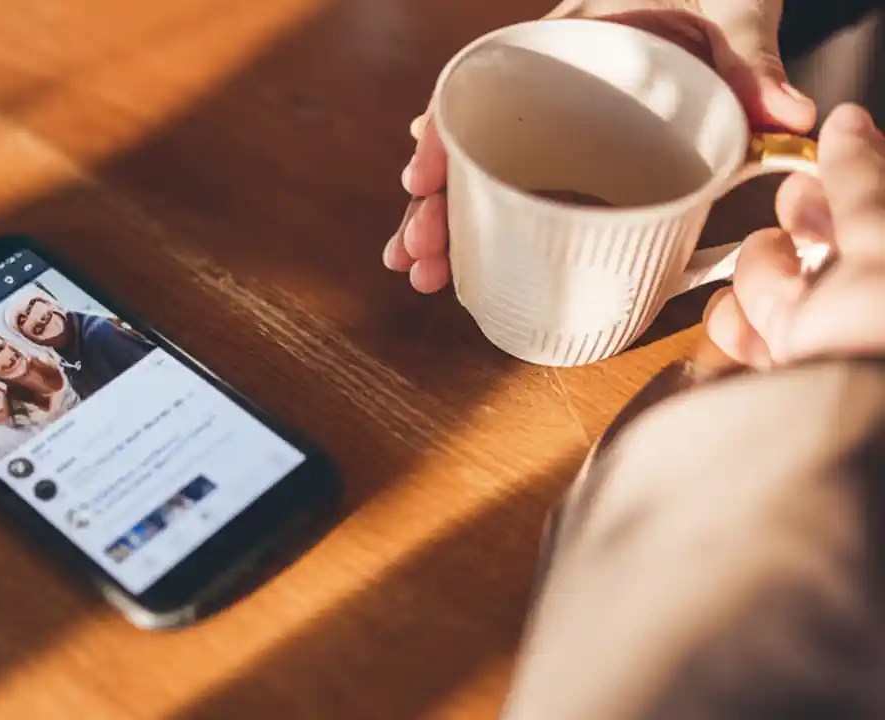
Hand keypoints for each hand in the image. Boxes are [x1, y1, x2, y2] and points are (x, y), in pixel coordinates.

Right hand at [384, 0, 816, 293]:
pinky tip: (459, 260)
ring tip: (422, 275)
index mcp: (563, 41)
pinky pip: (513, 182)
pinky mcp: (568, 146)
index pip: (481, 85)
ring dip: (447, 225)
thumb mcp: (726, 12)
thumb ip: (748, 60)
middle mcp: (539, 84)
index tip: (422, 181)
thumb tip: (785, 115)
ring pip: (480, 172)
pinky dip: (483, 221)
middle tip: (416, 258)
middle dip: (432, 206)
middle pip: (466, 144)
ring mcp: (548, 120)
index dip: (443, 136)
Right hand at [704, 103, 884, 365]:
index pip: (862, 201)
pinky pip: (742, 333)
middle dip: (799, 227)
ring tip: (786, 313)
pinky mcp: (774, 375)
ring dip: (766, 283)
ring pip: (772, 280)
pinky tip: (752, 338)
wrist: (833, 452)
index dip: (842, 177)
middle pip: (818, 233)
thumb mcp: (881, 242)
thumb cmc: (878, 344)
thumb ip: (862, 178)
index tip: (826, 169)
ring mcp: (822, 340)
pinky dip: (740, 330)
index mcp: (884, 262)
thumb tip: (845, 121)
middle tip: (805, 234)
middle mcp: (859, 298)